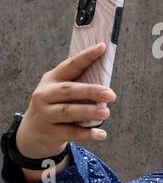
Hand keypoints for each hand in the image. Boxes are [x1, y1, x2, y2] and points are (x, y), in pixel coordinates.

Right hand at [17, 42, 116, 157]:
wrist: (32, 133)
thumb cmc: (54, 106)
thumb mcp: (60, 92)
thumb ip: (79, 85)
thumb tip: (108, 82)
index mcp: (52, 80)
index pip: (70, 65)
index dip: (86, 56)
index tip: (103, 47)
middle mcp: (45, 95)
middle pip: (69, 90)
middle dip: (90, 91)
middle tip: (111, 94)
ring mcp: (46, 114)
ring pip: (68, 112)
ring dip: (88, 112)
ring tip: (106, 113)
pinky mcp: (51, 132)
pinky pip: (71, 133)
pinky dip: (87, 134)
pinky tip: (101, 134)